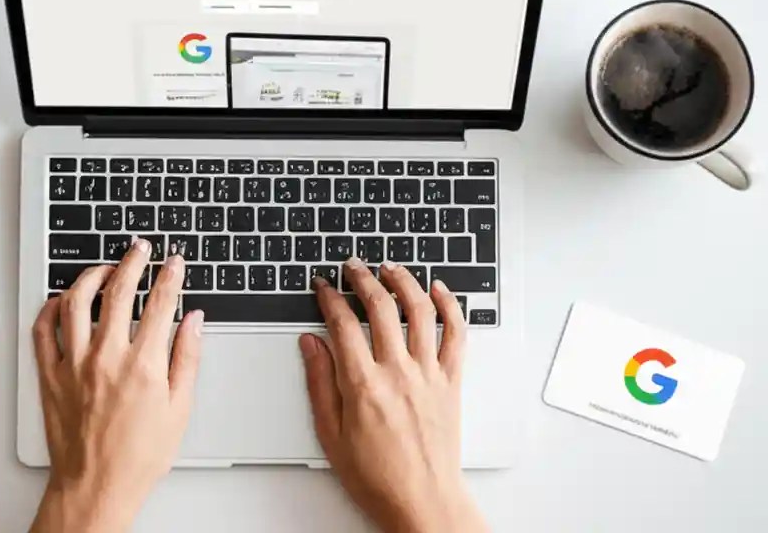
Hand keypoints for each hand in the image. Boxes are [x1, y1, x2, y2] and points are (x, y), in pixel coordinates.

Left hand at [30, 239, 202, 532]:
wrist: (96, 487)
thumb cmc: (138, 457)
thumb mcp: (179, 408)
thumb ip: (187, 358)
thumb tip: (194, 321)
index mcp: (143, 364)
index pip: (160, 302)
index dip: (170, 275)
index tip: (174, 262)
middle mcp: (106, 357)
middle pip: (118, 290)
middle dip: (133, 261)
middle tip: (140, 249)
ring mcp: (74, 363)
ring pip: (76, 301)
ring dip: (91, 276)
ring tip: (103, 267)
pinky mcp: (50, 375)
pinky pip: (43, 330)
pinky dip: (50, 308)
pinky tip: (61, 300)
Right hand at [300, 258, 485, 532]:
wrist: (422, 501)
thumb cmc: (377, 476)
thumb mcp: (331, 434)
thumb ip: (320, 383)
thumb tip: (311, 344)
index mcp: (364, 386)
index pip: (342, 324)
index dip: (329, 297)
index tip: (322, 285)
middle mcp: (398, 373)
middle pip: (380, 307)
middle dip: (362, 279)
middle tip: (352, 267)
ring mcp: (429, 374)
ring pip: (420, 311)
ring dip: (403, 281)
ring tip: (389, 268)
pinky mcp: (451, 381)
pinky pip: (456, 334)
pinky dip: (449, 306)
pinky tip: (438, 290)